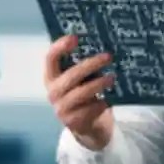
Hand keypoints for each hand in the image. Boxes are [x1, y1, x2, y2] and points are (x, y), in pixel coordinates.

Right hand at [43, 35, 115, 150]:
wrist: (87, 126)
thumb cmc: (84, 95)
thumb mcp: (80, 80)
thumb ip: (83, 67)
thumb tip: (103, 45)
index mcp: (51, 77)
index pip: (50, 58)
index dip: (60, 47)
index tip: (74, 37)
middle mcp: (53, 92)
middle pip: (70, 75)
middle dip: (90, 65)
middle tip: (108, 56)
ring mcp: (61, 109)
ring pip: (81, 93)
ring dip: (98, 84)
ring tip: (112, 78)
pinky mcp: (73, 122)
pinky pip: (89, 110)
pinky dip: (101, 104)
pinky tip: (109, 101)